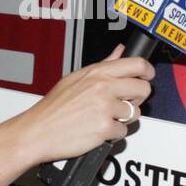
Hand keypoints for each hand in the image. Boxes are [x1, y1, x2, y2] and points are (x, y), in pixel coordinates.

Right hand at [10, 44, 153, 166]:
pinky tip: (97, 129)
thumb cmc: (53, 107)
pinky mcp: (104, 128)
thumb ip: (103, 65)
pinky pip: (123, 131)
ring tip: (105, 118)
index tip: (147, 77)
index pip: (137, 64)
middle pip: (143, 89)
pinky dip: (113, 134)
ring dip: (124, 119)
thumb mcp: (76, 78)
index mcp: (97, 72)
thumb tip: (120, 52)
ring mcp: (105, 108)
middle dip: (138, 99)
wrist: (37, 131)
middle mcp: (103, 87)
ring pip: (135, 113)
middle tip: (125, 103)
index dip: (147, 72)